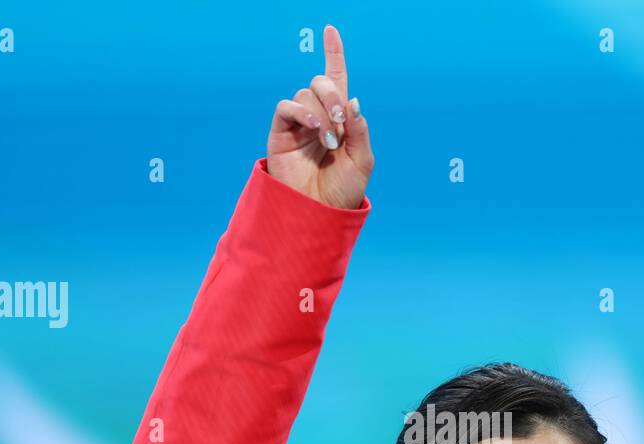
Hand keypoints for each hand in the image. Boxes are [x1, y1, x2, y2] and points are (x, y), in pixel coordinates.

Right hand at [266, 24, 373, 209]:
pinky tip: (314, 128)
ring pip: (306, 95)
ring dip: (323, 114)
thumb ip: (360, 130)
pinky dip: (302, 112)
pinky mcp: (281, 132)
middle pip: (322, 82)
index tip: (331, 30)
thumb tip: (353, 101)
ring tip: (329, 142)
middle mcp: (318, 116)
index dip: (333, 54)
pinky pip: (287, 106)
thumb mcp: (362, 160)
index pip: (337, 79)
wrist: (319, 212)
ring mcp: (298, 123)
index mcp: (340, 119)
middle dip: (334, 95)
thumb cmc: (342, 191)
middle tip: (342, 121)